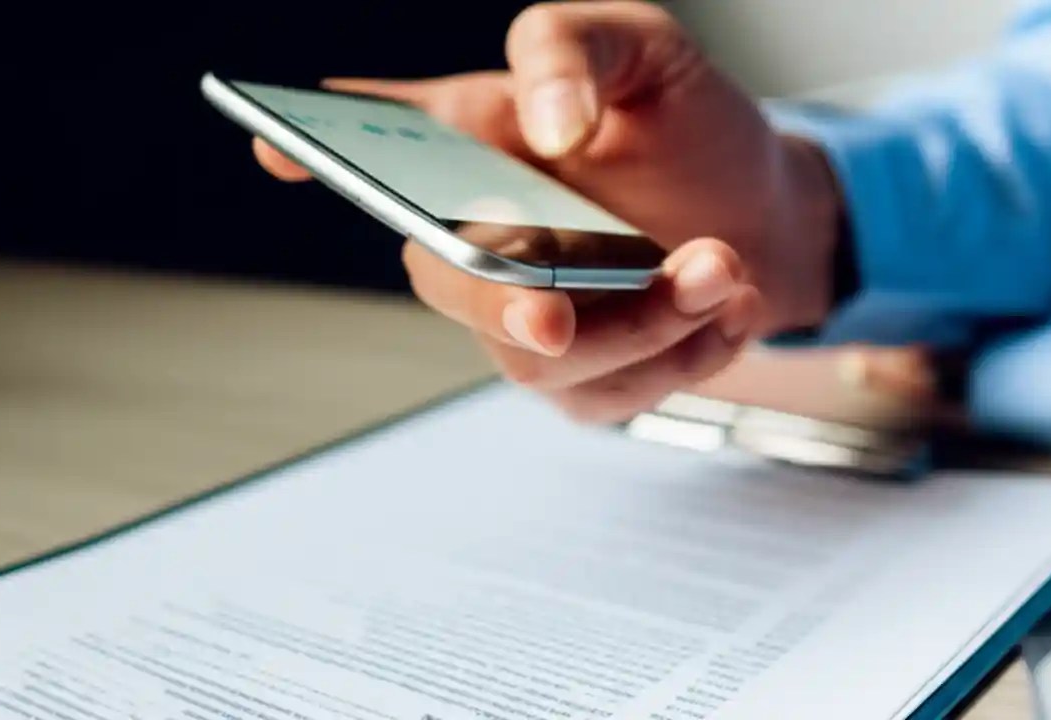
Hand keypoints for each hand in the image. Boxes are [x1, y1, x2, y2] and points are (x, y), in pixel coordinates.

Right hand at [255, 1, 843, 422]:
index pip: (378, 147)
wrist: (775, 214)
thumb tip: (545, 128)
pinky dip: (685, 354)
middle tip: (557, 316)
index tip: (274, 148)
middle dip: (500, 308)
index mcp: (478, 147)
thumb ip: (575, 48)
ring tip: (721, 266)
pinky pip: (610, 396)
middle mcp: (488, 238)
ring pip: (539, 359)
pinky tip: (728, 304)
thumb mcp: (650, 51)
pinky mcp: (586, 381)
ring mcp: (530, 317)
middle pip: (444, 284)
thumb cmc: (694, 130)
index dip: (315, 150)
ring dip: (643, 323)